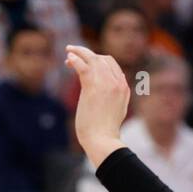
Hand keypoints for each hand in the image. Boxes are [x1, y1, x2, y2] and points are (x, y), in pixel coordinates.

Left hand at [64, 44, 130, 167]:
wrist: (102, 141)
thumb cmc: (105, 132)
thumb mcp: (116, 111)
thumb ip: (115, 97)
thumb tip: (109, 90)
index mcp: (123, 87)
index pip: (111, 64)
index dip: (97, 60)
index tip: (84, 63)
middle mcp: (117, 82)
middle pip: (102, 58)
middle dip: (87, 54)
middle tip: (72, 55)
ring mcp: (106, 83)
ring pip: (92, 58)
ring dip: (79, 52)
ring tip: (68, 50)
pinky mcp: (92, 86)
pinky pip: (83, 66)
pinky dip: (75, 59)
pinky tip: (68, 58)